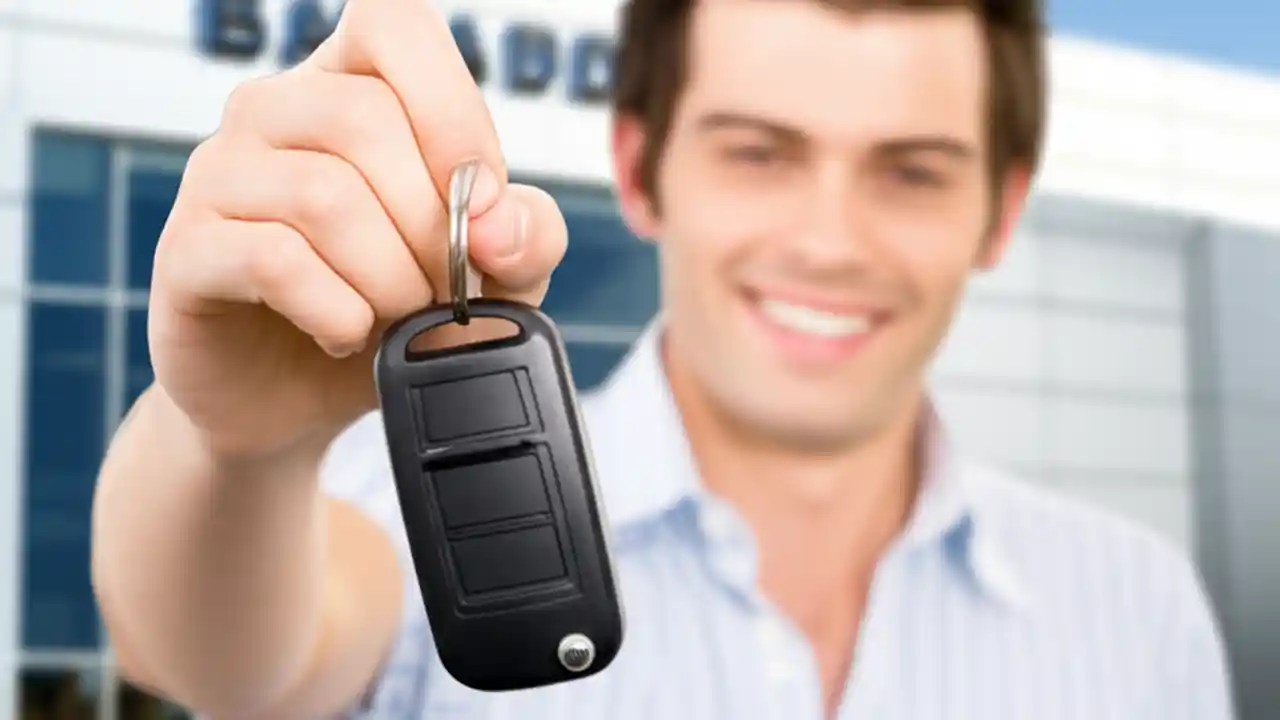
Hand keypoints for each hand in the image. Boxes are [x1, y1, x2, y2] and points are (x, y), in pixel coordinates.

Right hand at [147, 0, 567, 460]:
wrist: (300, 397)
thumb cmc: (392, 309)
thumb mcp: (493, 274)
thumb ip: (525, 235)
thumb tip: (498, 222)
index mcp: (351, 86)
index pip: (394, 24)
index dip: (452, 109)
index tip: (480, 198)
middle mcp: (276, 111)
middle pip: (365, 119)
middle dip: (430, 226)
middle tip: (442, 290)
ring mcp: (221, 173)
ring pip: (324, 195)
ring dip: (388, 278)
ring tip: (395, 317)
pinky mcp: (187, 249)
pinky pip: (274, 261)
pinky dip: (337, 312)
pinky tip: (344, 331)